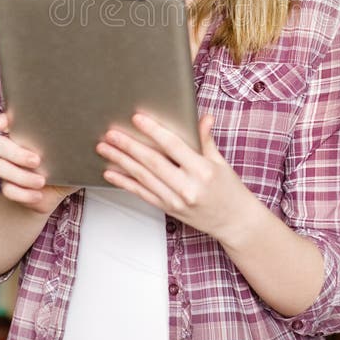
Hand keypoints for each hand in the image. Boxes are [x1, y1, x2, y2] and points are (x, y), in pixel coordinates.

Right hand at [0, 113, 78, 214]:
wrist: (50, 195)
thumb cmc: (64, 168)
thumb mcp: (74, 155)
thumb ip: (82, 144)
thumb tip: (104, 132)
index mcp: (26, 135)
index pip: (7, 122)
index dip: (3, 120)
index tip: (4, 123)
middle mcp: (12, 149)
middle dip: (16, 152)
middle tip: (37, 160)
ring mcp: (8, 168)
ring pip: (1, 167)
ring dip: (21, 175)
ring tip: (42, 181)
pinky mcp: (9, 187)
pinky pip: (8, 190)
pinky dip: (23, 194)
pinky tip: (38, 195)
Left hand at [96, 113, 254, 243]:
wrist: (234, 222)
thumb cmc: (230, 190)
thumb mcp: (220, 162)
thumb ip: (206, 140)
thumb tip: (203, 117)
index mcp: (202, 171)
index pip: (173, 146)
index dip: (154, 131)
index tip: (137, 118)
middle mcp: (187, 187)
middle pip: (152, 162)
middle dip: (129, 146)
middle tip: (111, 134)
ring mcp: (176, 200)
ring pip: (143, 178)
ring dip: (121, 161)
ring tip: (105, 148)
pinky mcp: (168, 209)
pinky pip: (142, 194)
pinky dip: (124, 183)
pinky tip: (110, 173)